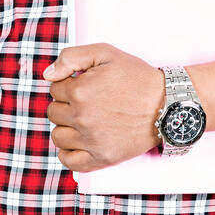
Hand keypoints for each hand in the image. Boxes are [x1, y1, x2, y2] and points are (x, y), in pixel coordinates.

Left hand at [43, 43, 166, 171]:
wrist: (167, 104)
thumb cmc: (137, 77)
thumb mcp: (106, 53)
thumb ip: (71, 57)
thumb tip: (47, 75)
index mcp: (80, 91)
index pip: (54, 89)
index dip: (68, 84)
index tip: (84, 85)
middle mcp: (82, 117)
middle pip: (53, 112)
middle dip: (66, 104)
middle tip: (87, 102)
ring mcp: (91, 140)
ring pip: (58, 136)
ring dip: (66, 127)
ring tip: (84, 120)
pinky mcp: (102, 157)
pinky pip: (69, 161)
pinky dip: (68, 153)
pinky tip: (78, 142)